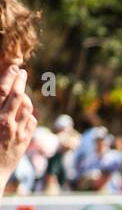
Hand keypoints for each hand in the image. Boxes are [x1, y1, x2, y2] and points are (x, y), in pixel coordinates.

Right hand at [0, 66, 35, 181]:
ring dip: (26, 98)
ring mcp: (17, 132)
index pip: (3, 92)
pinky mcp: (24, 141)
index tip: (15, 68)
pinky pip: (31, 121)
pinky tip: (24, 112)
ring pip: (28, 108)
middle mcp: (5, 123)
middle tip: (22, 72)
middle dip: (21, 81)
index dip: (10, 77)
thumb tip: (1, 95)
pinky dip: (29, 114)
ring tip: (21, 92)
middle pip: (18, 96)